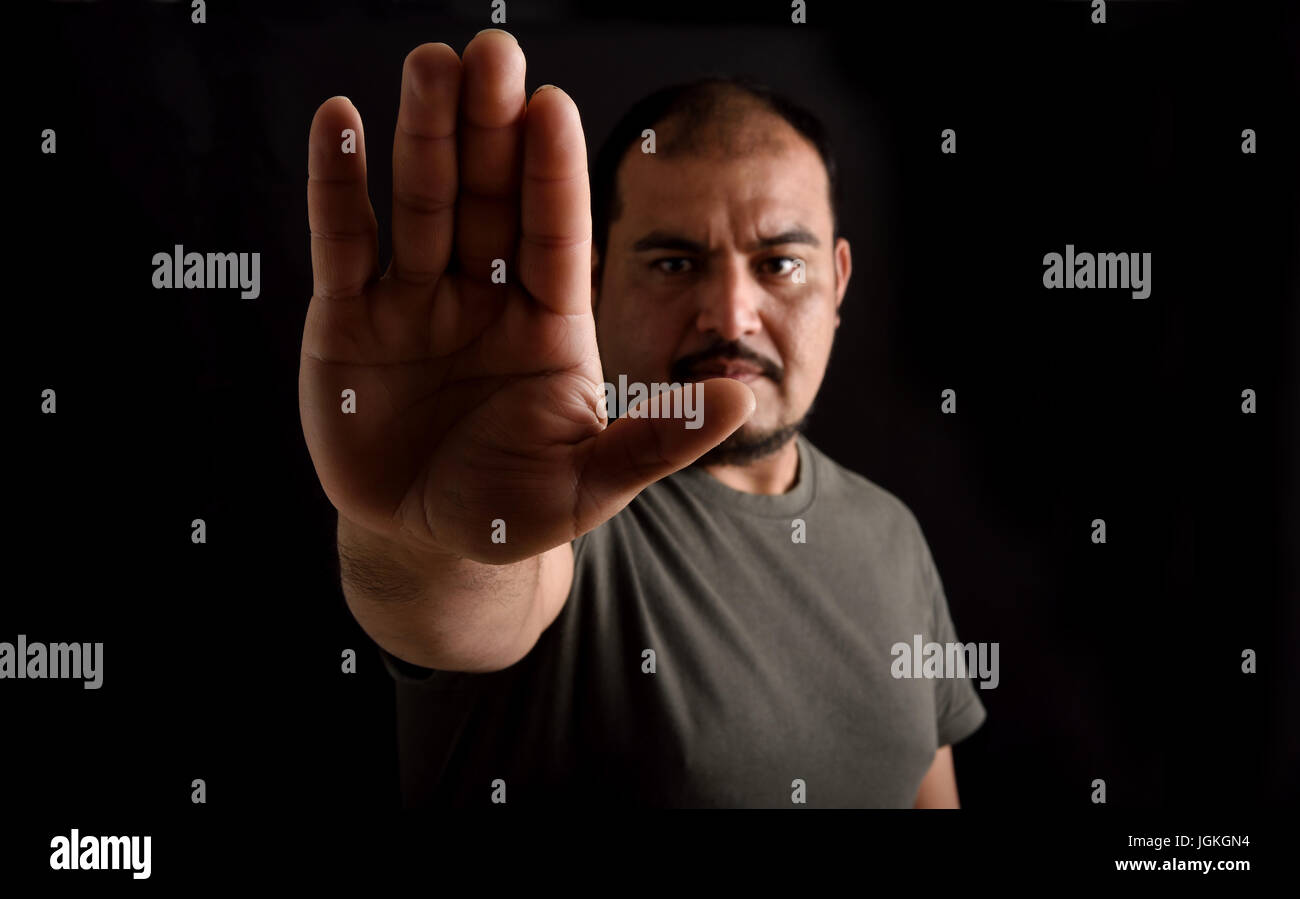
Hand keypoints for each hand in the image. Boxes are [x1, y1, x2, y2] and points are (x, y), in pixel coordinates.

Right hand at [300, 31, 752, 562]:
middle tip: (494, 52)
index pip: (556, 235)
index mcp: (549, 324)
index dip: (553, 174)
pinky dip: (336, 184)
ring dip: (423, 134)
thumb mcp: (587, 485)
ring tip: (430, 64)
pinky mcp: (346, 319)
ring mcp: (414, 301)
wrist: (423, 542)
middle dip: (490, 129)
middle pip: (488, 198)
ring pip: (420, 202)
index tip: (554, 106)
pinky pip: (342, 243)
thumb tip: (741, 395)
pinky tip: (338, 119)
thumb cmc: (510, 511)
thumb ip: (657, 441)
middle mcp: (484, 296)